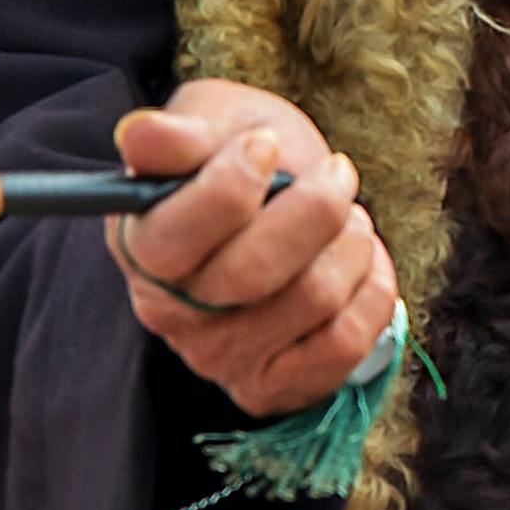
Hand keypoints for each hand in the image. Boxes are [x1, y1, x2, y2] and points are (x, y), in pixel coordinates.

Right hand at [106, 80, 399, 420]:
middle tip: (335, 174)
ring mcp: (218, 358)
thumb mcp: (206, 123)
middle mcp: (168, 313)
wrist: (273, 203)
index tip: (265, 143)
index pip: (177, 234)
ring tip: (348, 217)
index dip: (232, 184)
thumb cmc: (235, 155)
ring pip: (312, 301)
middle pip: (255, 271)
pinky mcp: (269, 386)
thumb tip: (137, 136)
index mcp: (138, 247)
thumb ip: (176, 134)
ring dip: (351, 243)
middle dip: (317, 209)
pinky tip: (362, 262)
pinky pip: (343, 345)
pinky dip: (372, 292)